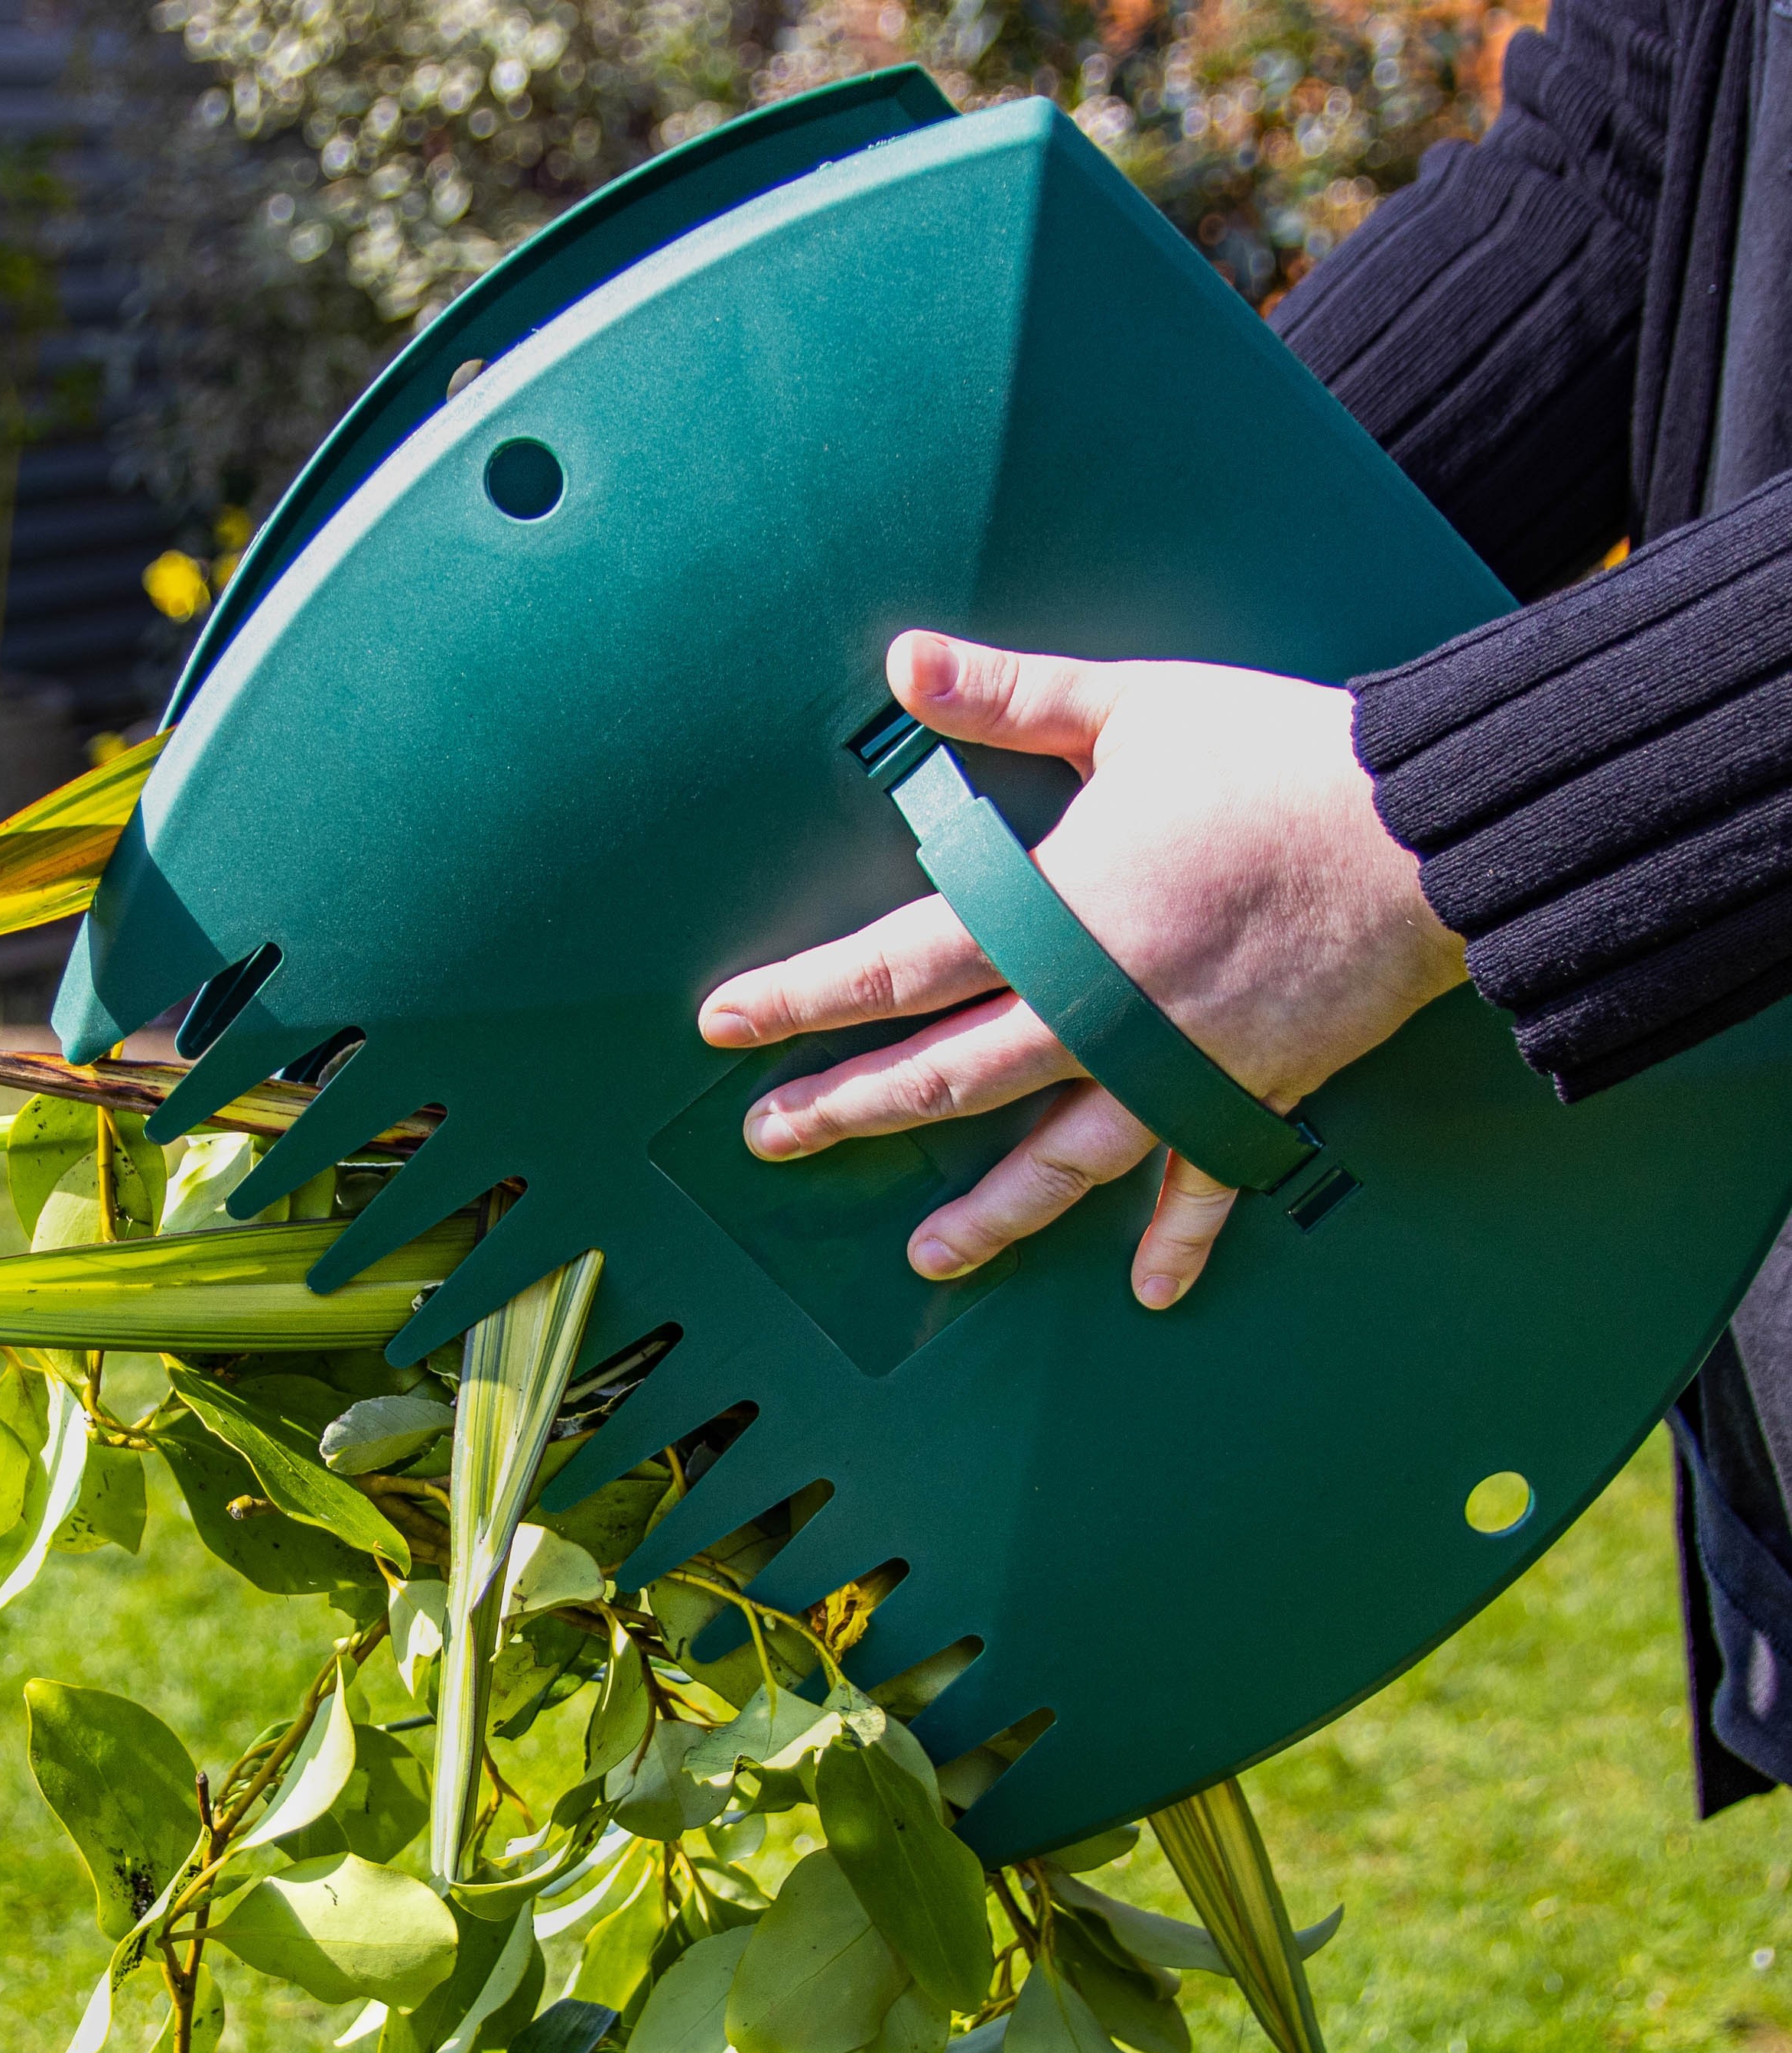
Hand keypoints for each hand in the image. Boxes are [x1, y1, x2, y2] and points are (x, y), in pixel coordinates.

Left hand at [697, 631, 1465, 1306]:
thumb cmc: (1281, 760)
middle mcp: (1103, 1010)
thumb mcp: (1137, 709)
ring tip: (925, 1258)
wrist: (1433, 829)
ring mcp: (1176, 1067)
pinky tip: (1151, 1290)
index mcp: (1062, 914)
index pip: (899, 965)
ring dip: (988, 1215)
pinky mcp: (1251, 1092)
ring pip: (1059, 1161)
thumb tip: (903, 656)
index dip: (803, 995)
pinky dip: (1181, 1237)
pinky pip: (1208, 1181)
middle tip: (770, 1139)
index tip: (725, 1021)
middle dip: (849, 1111)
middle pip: (947, 1077)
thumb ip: (1013, 696)